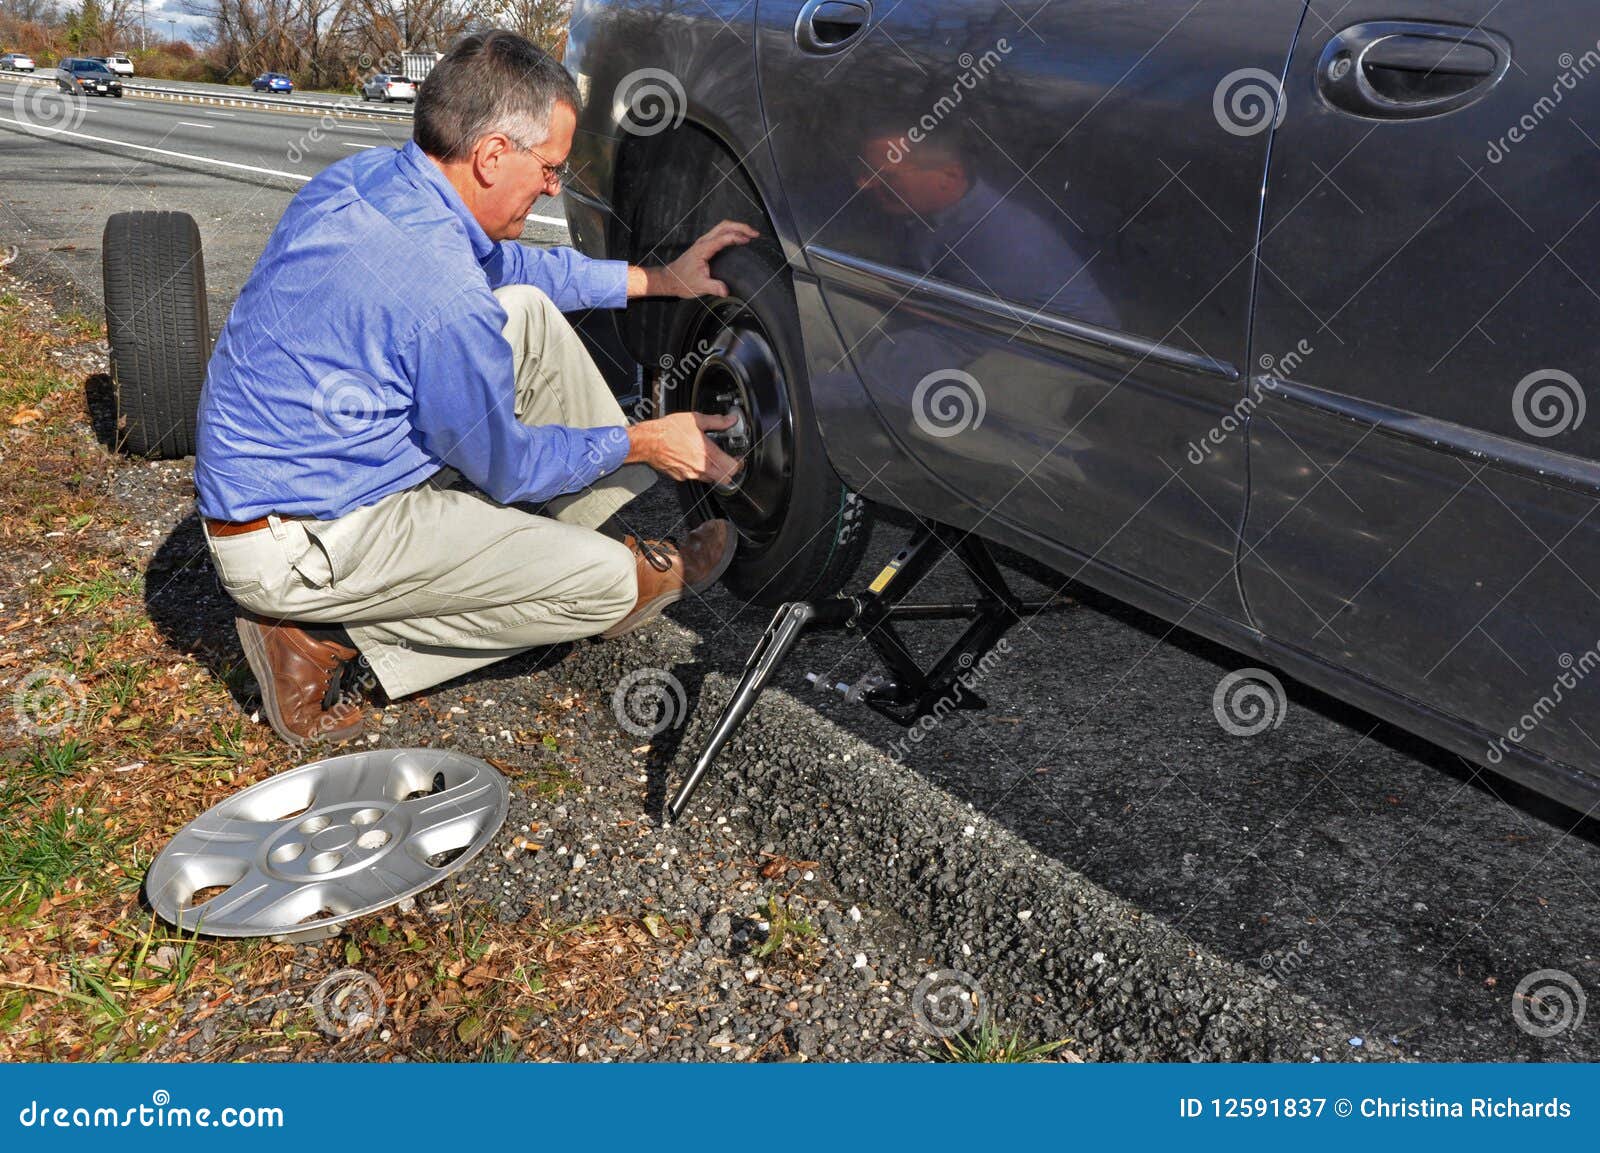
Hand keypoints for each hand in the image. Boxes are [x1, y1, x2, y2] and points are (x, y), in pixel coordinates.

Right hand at [626, 411, 744, 483]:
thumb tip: (730, 419)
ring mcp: (690, 474)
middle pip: (724, 480)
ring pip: (710, 479)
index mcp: (707, 454)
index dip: (739, 464)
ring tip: (710, 457)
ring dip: (714, 471)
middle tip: (728, 461)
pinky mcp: (681, 477)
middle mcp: (700, 468)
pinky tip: (693, 458)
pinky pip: (695, 477)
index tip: (738, 458)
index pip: (732, 468)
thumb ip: (717, 421)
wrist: (648, 441)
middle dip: (729, 471)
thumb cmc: (668, 430)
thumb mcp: (696, 419)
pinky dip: (698, 470)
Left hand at [637, 220, 759, 298]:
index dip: (737, 237)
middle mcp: (703, 242)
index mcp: (703, 249)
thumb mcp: (699, 286)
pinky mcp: (705, 245)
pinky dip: (732, 232)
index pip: (723, 237)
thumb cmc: (682, 281)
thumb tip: (725, 290)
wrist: (670, 279)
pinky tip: (739, 239)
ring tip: (751, 234)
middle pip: (724, 226)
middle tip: (755, 233)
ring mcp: (704, 242)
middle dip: (741, 227)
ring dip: (737, 227)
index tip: (748, 241)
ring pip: (722, 227)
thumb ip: (713, 287)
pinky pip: (720, 233)